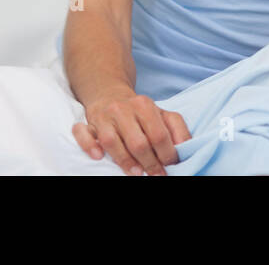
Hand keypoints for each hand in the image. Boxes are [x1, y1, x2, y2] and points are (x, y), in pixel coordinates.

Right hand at [72, 90, 191, 175]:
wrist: (109, 93)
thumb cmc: (139, 111)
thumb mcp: (161, 114)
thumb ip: (176, 128)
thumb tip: (186, 148)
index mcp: (145, 106)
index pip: (159, 134)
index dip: (167, 154)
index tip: (172, 167)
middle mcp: (123, 109)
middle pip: (137, 141)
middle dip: (149, 163)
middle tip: (157, 176)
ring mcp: (104, 116)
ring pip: (111, 141)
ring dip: (124, 161)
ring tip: (136, 174)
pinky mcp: (88, 123)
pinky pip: (83, 133)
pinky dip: (88, 145)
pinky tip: (98, 156)